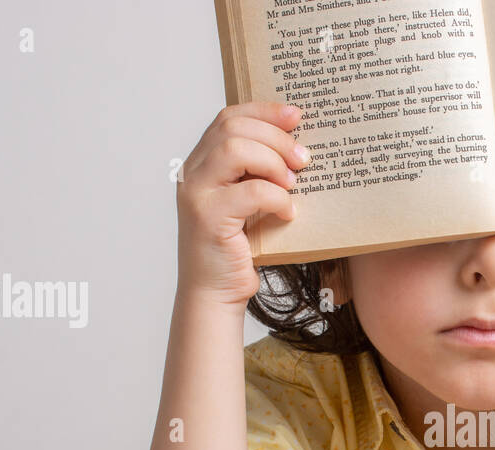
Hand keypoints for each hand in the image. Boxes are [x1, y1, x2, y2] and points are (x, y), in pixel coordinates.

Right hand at [175, 101, 310, 306]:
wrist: (214, 293)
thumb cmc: (236, 249)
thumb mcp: (247, 202)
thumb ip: (258, 173)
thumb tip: (298, 146)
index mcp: (200, 163)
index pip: (229, 118)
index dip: (264, 111)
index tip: (296, 116)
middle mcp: (192, 173)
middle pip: (233, 127)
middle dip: (275, 137)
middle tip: (303, 158)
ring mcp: (196, 193)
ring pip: (236, 149)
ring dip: (274, 163)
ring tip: (293, 185)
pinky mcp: (208, 217)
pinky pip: (251, 191)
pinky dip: (277, 198)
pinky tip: (287, 213)